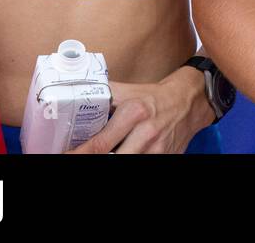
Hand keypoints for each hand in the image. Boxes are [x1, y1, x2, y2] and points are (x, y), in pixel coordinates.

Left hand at [67, 66, 214, 153]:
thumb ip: (103, 95)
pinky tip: (123, 152)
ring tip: (102, 154)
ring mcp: (157, 150)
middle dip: (92, 160)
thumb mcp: (128, 90)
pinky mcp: (166, 158)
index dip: (78, 154)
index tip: (64, 155)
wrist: (189, 101)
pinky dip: (130, 160)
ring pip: (128, 164)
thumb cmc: (153, 96)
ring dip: (112, 159)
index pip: (100, 144)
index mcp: (134, 113)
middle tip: (77, 159)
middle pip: (112, 159)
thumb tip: (72, 95)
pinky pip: (142, 164)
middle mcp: (146, 134)